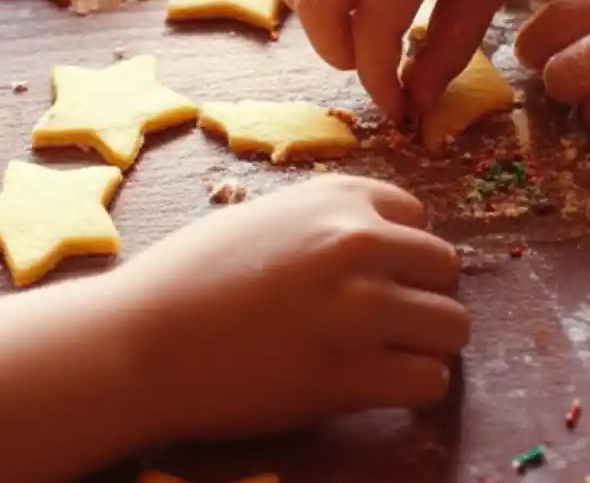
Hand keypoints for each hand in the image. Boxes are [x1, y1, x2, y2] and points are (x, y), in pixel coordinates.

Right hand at [115, 174, 468, 440]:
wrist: (137, 342)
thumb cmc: (184, 280)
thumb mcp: (259, 219)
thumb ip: (321, 224)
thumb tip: (376, 246)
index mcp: (337, 199)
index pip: (419, 221)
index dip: (401, 256)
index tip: (376, 281)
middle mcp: (358, 243)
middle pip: (446, 271)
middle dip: (422, 299)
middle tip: (384, 328)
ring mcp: (359, 308)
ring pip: (453, 327)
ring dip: (427, 346)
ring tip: (385, 360)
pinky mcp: (350, 374)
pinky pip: (431, 381)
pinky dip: (413, 390)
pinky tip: (377, 390)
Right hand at [278, 0, 574, 119]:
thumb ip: (450, 48)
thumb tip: (416, 106)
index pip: (373, 29)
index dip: (379, 82)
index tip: (399, 114)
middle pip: (317, 6)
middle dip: (341, 56)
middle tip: (378, 74)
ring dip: (322, 25)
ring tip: (367, 37)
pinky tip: (355, 6)